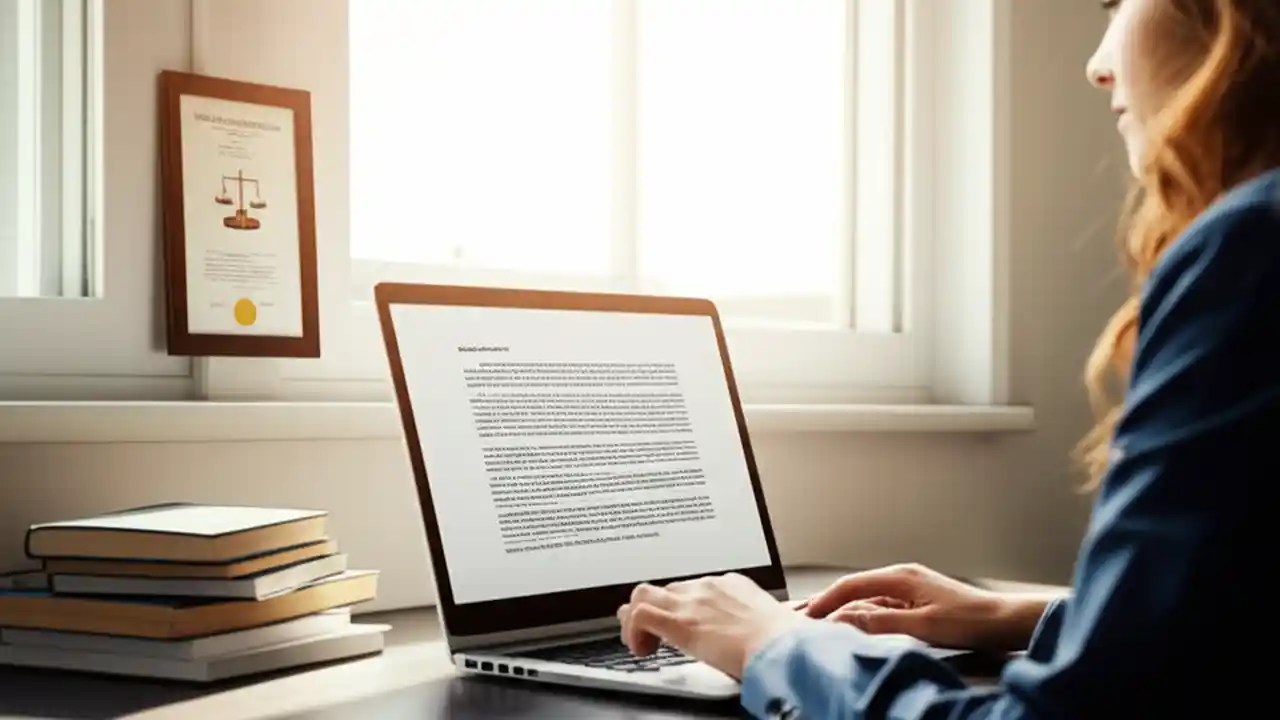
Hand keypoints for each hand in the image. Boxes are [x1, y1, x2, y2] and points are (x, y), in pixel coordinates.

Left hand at [617, 573, 809, 678]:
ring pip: (644, 594)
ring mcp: (691, 601)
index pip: (694, 588)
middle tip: (653, 634)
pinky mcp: (678, 621)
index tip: (683, 626)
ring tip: (640, 641)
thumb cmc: (784, 642)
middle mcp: (708, 586)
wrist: (782, 647)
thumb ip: (755, 627)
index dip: (682, 607)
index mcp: (733, 585)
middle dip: (656, 610)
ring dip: (636, 619)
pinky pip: (639, 614)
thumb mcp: (770, 625)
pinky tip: (642, 650)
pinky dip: (633, 631)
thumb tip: (755, 643)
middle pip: (667, 590)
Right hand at [796, 564, 1053, 651]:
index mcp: (900, 577)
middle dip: (825, 601)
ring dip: (840, 608)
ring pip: (864, 596)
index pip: (851, 586)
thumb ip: (881, 621)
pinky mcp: (915, 599)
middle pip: (854, 588)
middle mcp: (901, 577)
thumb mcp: (922, 625)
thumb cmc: (970, 620)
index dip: (825, 600)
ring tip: (816, 619)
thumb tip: (845, 618)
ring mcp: (908, 587)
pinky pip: (878, 603)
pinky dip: (859, 612)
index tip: (805, 615)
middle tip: (798, 614)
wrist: (1003, 621)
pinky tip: (850, 623)